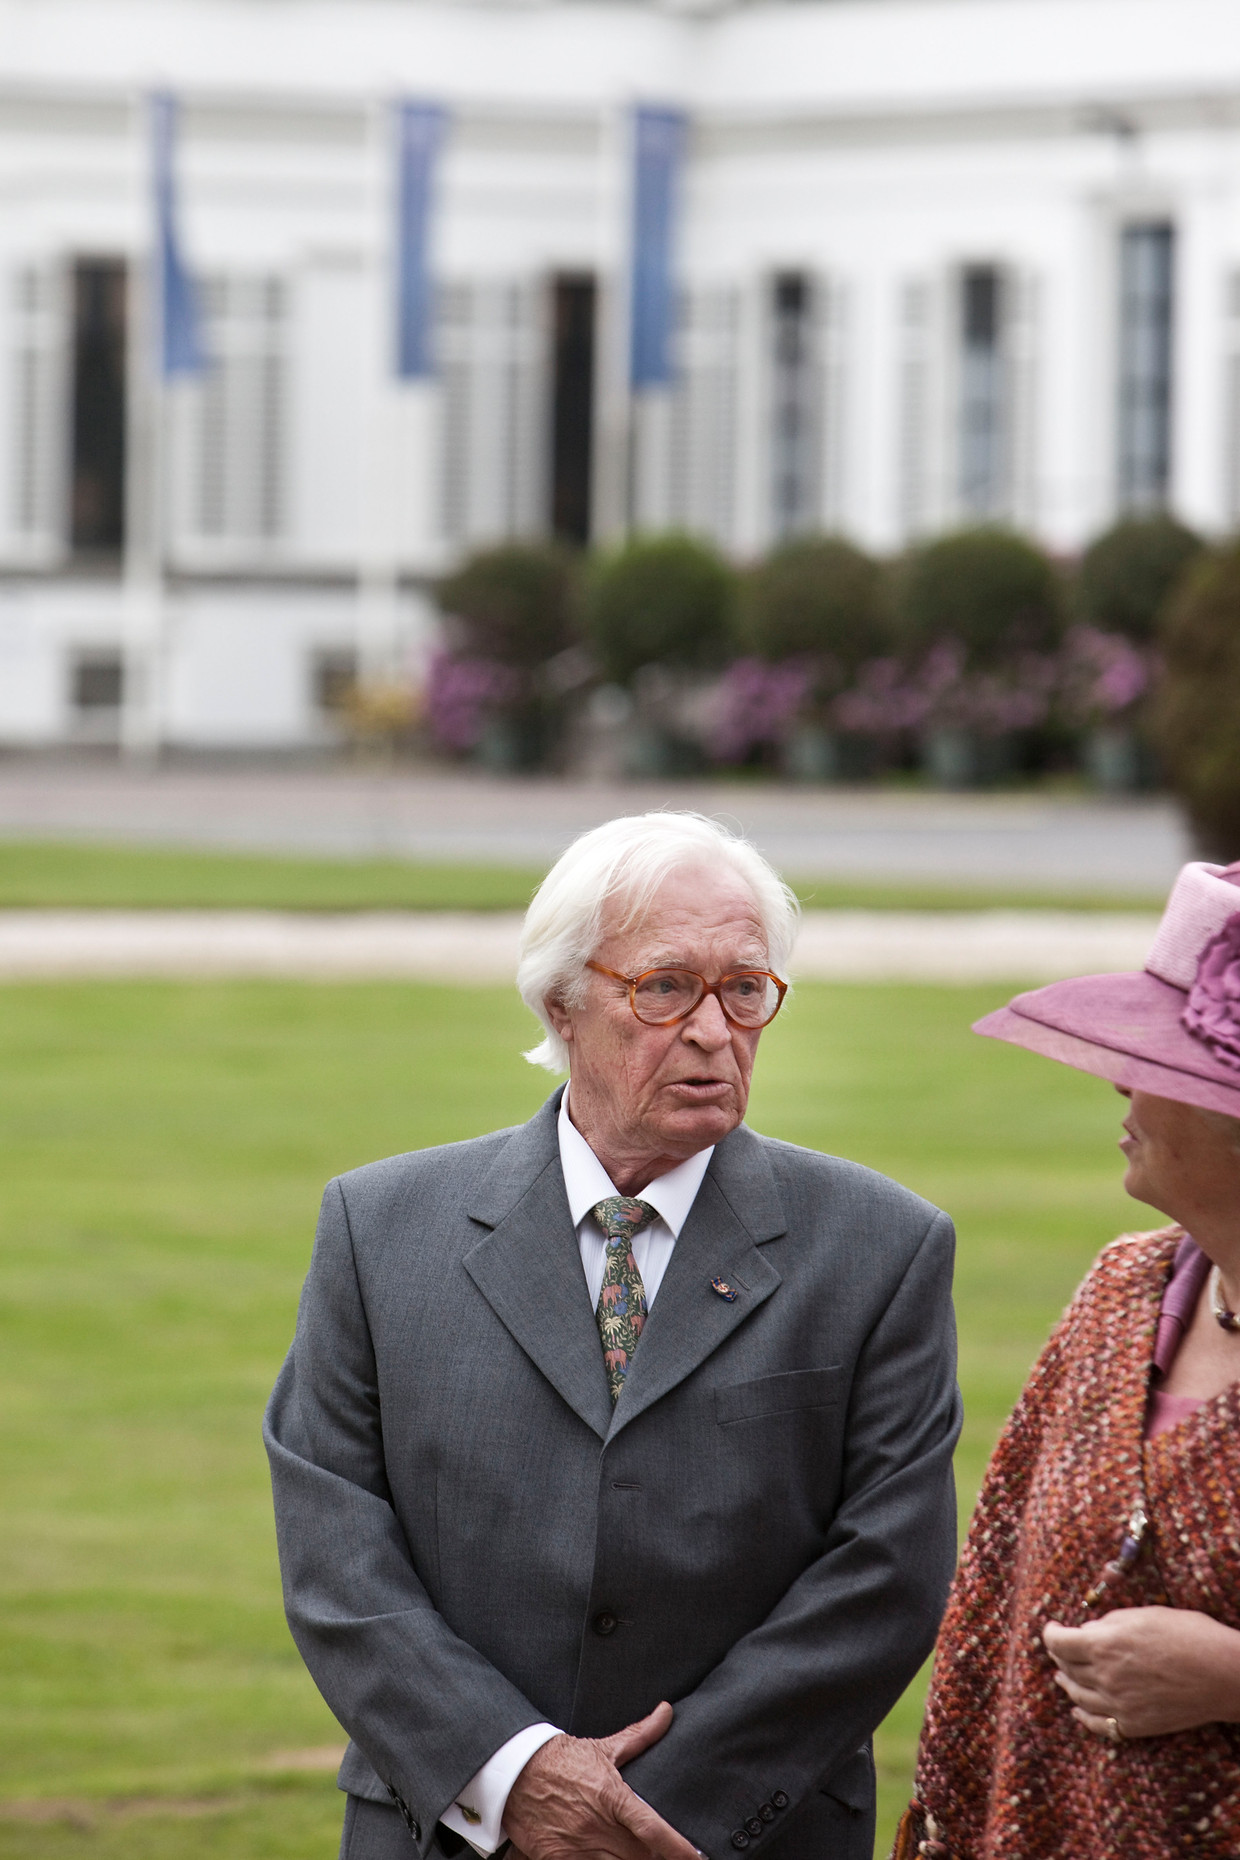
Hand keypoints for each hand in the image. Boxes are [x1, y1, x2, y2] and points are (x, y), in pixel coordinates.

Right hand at [503, 1701, 700, 1859]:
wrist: (516, 1771)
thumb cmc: (564, 1759)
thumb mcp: (604, 1747)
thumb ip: (640, 1735)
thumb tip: (667, 1712)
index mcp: (612, 1796)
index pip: (652, 1827)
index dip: (677, 1846)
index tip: (695, 1857)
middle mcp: (597, 1825)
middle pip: (639, 1856)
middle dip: (654, 1858)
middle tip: (663, 1854)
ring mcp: (577, 1846)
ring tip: (637, 1856)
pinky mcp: (556, 1859)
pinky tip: (609, 1859)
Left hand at [1043, 1608, 1239, 1738]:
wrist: (1223, 1675)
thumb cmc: (1188, 1635)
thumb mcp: (1143, 1615)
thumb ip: (1109, 1623)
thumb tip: (1087, 1631)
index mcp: (1104, 1644)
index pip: (1057, 1642)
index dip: (1050, 1633)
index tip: (1053, 1627)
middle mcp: (1105, 1676)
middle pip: (1066, 1667)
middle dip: (1059, 1655)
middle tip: (1059, 1648)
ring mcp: (1118, 1704)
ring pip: (1077, 1695)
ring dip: (1067, 1683)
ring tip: (1063, 1675)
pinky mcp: (1134, 1725)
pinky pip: (1098, 1724)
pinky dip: (1082, 1716)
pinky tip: (1077, 1709)